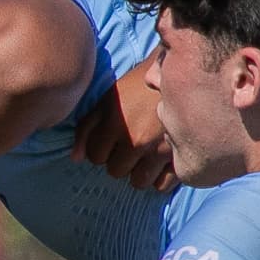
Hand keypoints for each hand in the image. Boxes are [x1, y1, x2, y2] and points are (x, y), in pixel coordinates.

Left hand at [71, 69, 173, 190]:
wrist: (183, 74)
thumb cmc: (141, 86)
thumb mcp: (109, 99)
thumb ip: (87, 127)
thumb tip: (75, 159)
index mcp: (115, 123)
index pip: (95, 156)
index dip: (101, 149)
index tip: (111, 140)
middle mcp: (136, 139)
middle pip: (116, 171)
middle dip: (120, 160)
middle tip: (131, 145)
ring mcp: (160, 149)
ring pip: (139, 181)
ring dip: (139, 171)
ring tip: (146, 155)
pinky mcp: (182, 156)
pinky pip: (163, 185)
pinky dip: (161, 177)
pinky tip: (161, 162)